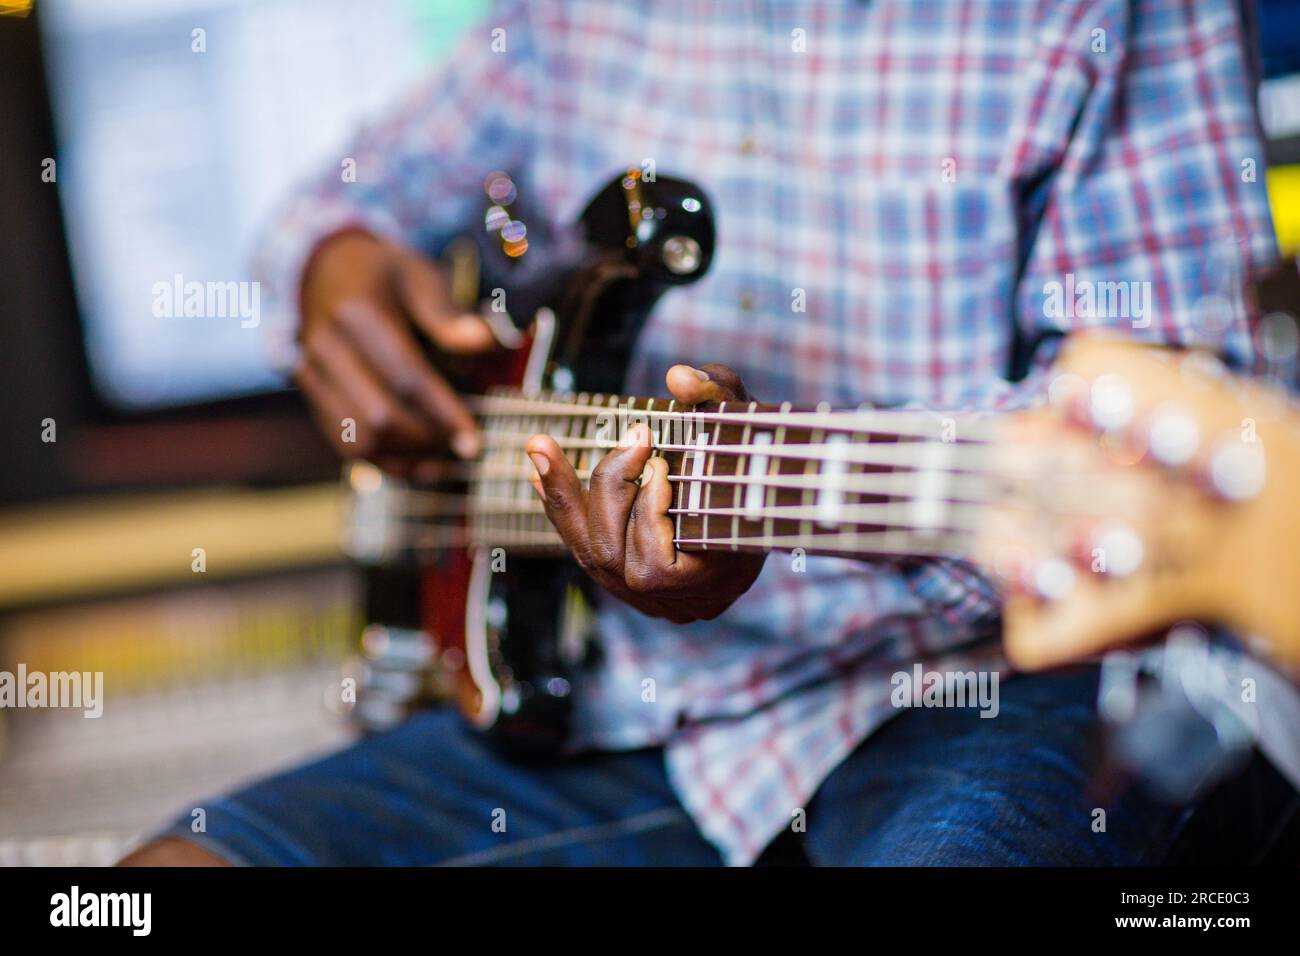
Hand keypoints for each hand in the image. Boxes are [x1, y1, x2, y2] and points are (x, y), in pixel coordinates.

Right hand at [294, 230, 496, 475]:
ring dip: (404, 457)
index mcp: (357, 313)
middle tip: (460, 446)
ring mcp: (311, 373)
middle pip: (379, 417)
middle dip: (425, 440)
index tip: (473, 441)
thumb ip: (448, 314)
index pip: (406, 379)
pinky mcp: (310, 393)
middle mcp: (326, 346)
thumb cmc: (383, 274)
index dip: (444, 414)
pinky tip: (414, 463)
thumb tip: (485, 340)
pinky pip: (344, 442)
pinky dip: (382, 460)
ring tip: (440, 459)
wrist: (325, 268)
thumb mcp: (418, 276)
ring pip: (358, 439)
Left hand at [526, 364, 766, 622]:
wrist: (771, 496)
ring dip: (565, 497)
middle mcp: (681, 602)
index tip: (660, 463)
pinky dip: (565, 509)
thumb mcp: (747, 419)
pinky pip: (587, 551)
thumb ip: (719, 395)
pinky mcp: (635, 585)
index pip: (653, 568)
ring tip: (539, 446)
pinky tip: (542, 474)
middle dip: (607, 491)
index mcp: (714, 582)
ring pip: (591, 558)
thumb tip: (678, 376)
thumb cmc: (759, 460)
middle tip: (629, 437)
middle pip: (613, 560)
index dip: (645, 515)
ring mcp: (656, 600)